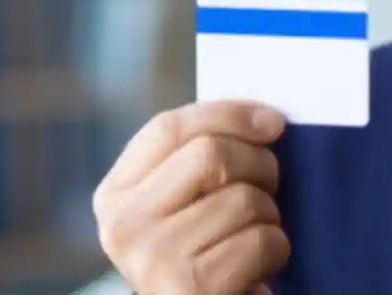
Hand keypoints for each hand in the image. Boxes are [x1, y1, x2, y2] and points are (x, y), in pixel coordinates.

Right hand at [92, 101, 290, 294]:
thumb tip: (265, 119)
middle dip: (259, 164)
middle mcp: (123, 226)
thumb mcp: (189, 204)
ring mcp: (152, 259)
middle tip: (270, 186)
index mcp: (116, 195)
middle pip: (211, 154)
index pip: (168, 128)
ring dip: (270, 216)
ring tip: (253, 239)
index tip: (273, 120)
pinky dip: (276, 250)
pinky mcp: (190, 288)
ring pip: (244, 198)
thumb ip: (203, 159)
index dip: (228, 114)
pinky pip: (261, 240)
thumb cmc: (209, 254)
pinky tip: (257, 270)